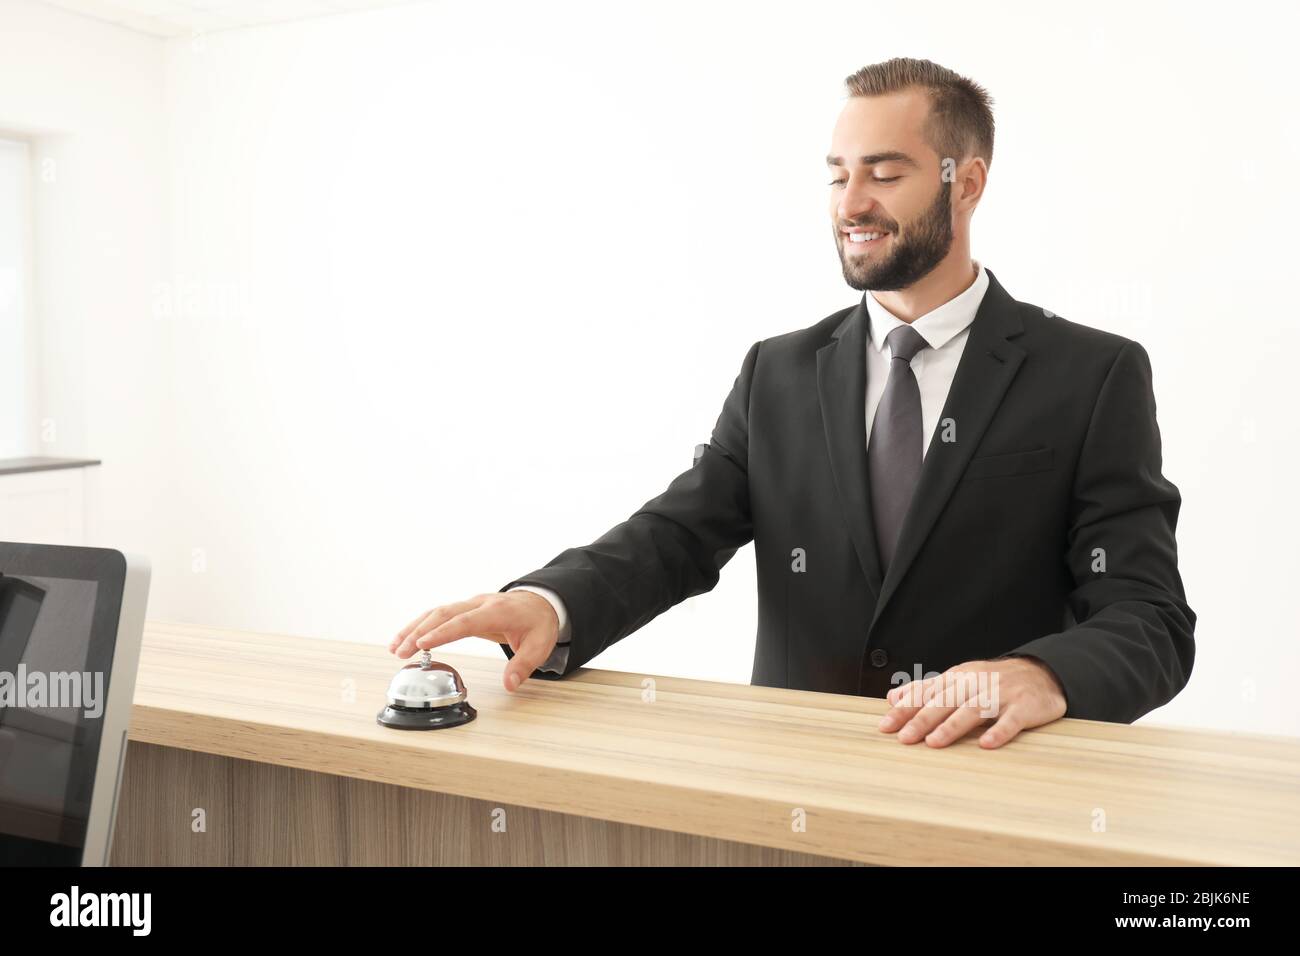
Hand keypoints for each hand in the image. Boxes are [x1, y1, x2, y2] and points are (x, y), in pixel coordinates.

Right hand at [389, 591, 560, 692]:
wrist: (542, 602)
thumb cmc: (539, 623)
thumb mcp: (540, 646)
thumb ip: (524, 665)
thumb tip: (509, 685)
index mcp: (496, 612)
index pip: (464, 622)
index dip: (442, 633)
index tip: (421, 644)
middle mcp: (479, 604)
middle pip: (443, 614)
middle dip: (419, 631)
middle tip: (400, 651)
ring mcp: (471, 604)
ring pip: (437, 611)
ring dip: (414, 627)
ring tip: (394, 647)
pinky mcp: (465, 609)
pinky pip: (439, 614)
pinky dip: (421, 624)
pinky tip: (406, 638)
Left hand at [877, 656, 1067, 748]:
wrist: (1041, 674)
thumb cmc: (992, 682)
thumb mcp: (958, 680)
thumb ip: (925, 689)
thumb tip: (891, 697)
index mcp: (958, 677)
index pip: (927, 693)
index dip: (905, 709)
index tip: (886, 726)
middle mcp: (977, 684)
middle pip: (946, 701)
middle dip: (922, 719)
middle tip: (904, 738)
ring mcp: (1001, 694)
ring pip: (974, 710)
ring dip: (952, 726)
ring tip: (934, 742)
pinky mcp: (1025, 707)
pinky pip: (1011, 720)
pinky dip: (999, 731)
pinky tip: (986, 744)